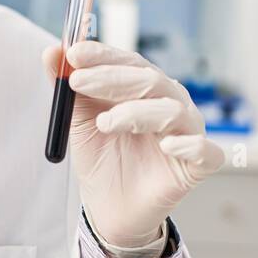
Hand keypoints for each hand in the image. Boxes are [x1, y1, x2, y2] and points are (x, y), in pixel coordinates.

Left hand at [41, 39, 222, 247]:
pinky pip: (206, 151)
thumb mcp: (78, 120)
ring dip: (136, 112)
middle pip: (150, 81)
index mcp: (145, 88)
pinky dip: (189, 145)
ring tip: (105, 123)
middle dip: (112, 79)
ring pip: (173, 111)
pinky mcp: (200, 165)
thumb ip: (67, 86)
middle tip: (78, 82)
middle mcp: (171, 103)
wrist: (109, 206)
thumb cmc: (101, 156)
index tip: (75, 54)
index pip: (129, 63)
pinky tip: (166, 145)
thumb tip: (51, 51)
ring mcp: (188, 132)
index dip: (103, 55)